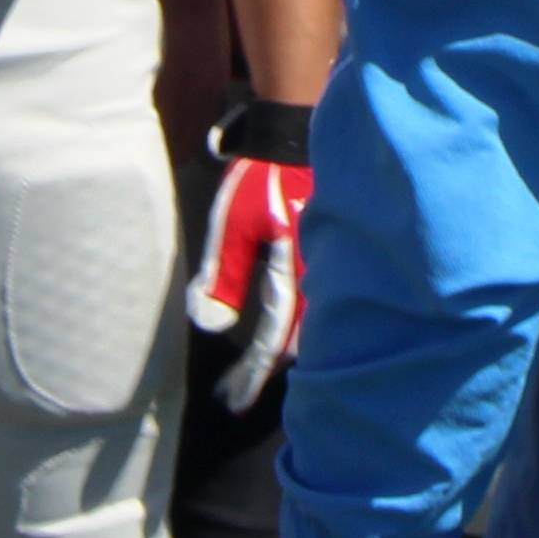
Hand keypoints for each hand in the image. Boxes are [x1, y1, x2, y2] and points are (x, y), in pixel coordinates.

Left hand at [191, 97, 314, 411]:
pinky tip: (279, 336)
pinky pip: (314, 307)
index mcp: (295, 277)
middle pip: (294, 344)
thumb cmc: (262, 179)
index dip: (251, 375)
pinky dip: (294, 330)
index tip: (231, 400)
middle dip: (262, 372)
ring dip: (278, 354)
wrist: (295, 137)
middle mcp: (318, 280)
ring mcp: (326, 270)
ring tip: (249, 374)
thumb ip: (223, 277)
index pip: (272, 342)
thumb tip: (212, 326)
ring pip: (307, 329)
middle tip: (234, 394)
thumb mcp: (233, 227)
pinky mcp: (324, 259)